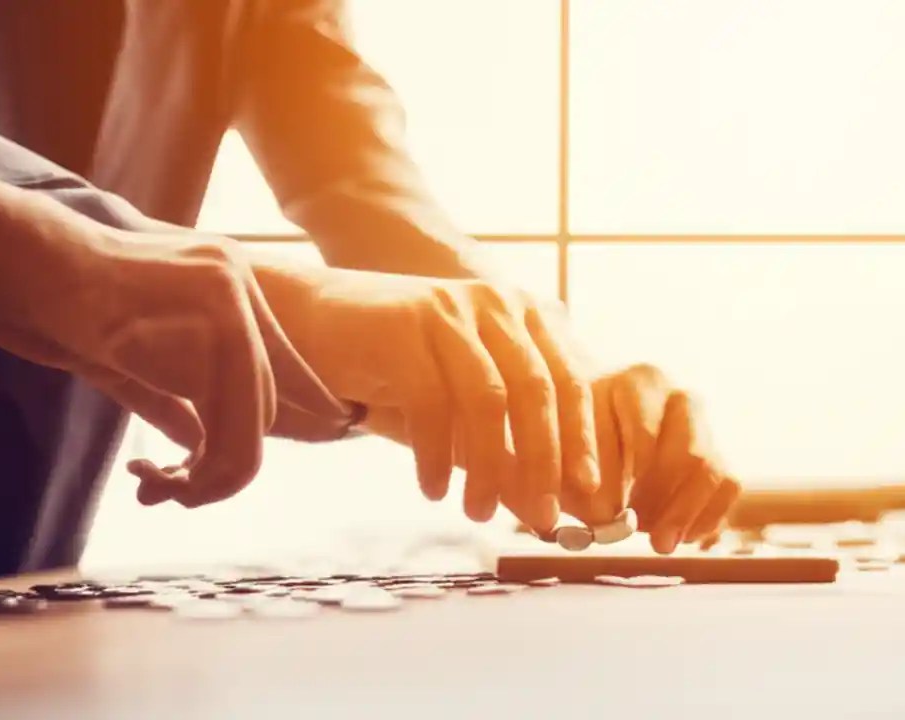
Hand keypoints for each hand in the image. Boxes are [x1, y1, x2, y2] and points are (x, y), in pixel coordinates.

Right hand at [0, 209, 352, 507]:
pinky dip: (194, 467)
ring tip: (157, 492)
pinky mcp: (208, 319)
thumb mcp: (121, 356)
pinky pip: (224, 414)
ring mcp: (227, 297)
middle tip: (175, 495)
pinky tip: (148, 478)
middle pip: (268, 402)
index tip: (341, 424)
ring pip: (253, 416)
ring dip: (210, 478)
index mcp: (224, 287)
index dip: (312, 401)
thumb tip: (196, 441)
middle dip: (230, 465)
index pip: (284, 362)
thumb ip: (167, 392)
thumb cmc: (47, 300)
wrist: (6, 255)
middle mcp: (238, 287)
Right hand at [253, 261, 599, 531]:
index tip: (588, 490)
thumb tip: (545, 512)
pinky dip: (436, 453)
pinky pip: (433, 401)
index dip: (581, 437)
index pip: (567, 380)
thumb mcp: (461, 403)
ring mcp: (451, 309)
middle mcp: (495, 304)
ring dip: (489, 465)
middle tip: (541, 517)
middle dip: (543, 461)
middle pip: (535, 390)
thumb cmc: (400, 369)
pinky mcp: (407, 325)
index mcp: (523, 315)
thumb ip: (505, 443)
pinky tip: (432, 488)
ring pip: (488, 399)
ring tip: (477, 513)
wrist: (316, 323)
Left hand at [561, 364, 740, 553]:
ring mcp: (705, 429)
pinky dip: (706, 518)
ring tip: (658, 542)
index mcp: (638, 382)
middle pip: (686, 451)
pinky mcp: (719, 458)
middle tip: (632, 528)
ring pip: (710, 469)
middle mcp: (679, 398)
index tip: (603, 510)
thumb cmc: (575, 447)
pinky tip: (678, 537)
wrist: (597, 451)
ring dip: (683, 511)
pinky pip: (728, 487)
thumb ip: (576, 474)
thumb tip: (605, 512)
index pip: (642, 431)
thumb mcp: (564, 454)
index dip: (624, 474)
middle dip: (659, 496)